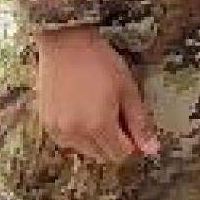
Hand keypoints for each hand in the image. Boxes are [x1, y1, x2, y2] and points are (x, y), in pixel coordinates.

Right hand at [32, 26, 158, 165]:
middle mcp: (75, 133)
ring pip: (85, 150)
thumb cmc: (101, 63)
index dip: (132, 141)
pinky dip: (78, 134)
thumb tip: (153, 149)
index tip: (133, 124)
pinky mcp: (46, 123)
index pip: (121, 153)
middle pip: (103, 156)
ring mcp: (58, 130)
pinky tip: (82, 112)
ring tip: (98, 110)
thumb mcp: (128, 90)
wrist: (65, 43)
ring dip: (96, 140)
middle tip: (117, 114)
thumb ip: (140, 123)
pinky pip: (67, 142)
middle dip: (115, 142)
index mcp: (99, 125)